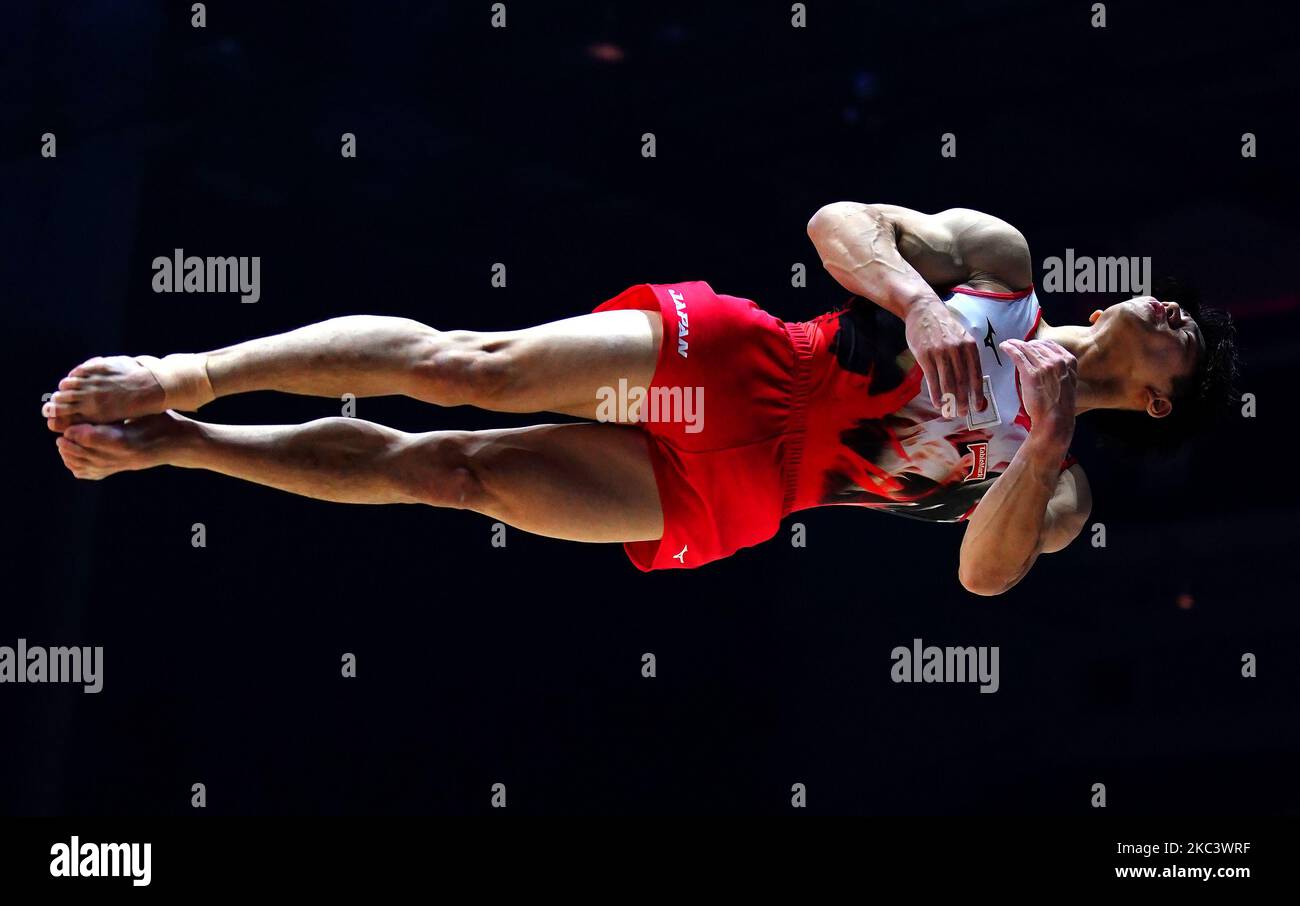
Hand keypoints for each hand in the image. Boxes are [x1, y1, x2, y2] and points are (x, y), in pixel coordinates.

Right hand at [904, 298, 985, 416]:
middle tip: (964, 414)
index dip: (977, 392)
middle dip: (964, 400)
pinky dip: (935, 393)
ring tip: (950, 412)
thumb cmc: (942, 326)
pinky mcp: (925, 355)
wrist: (923, 310)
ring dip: (950, 400)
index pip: (976, 373)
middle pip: (962, 380)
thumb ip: (965, 355)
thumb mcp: (960, 336)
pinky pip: (932, 379)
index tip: (979, 406)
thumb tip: (969, 380)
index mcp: (969, 346)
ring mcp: (940, 352)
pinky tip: (937, 403)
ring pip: (947, 382)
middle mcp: (957, 349)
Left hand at [999, 338, 1076, 441]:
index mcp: (1069, 361)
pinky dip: (1009, 348)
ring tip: (1008, 344)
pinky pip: (1017, 355)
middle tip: (1016, 345)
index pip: (1050, 344)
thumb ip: (1061, 370)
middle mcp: (1057, 361)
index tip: (1030, 344)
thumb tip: (1049, 363)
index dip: (1038, 343)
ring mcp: (1044, 366)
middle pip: (1037, 345)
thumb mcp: (1068, 382)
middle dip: (1025, 344)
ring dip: (1014, 344)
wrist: (1055, 420)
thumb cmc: (1060, 405)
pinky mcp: (1030, 373)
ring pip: (1026, 348)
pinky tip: (1004, 347)